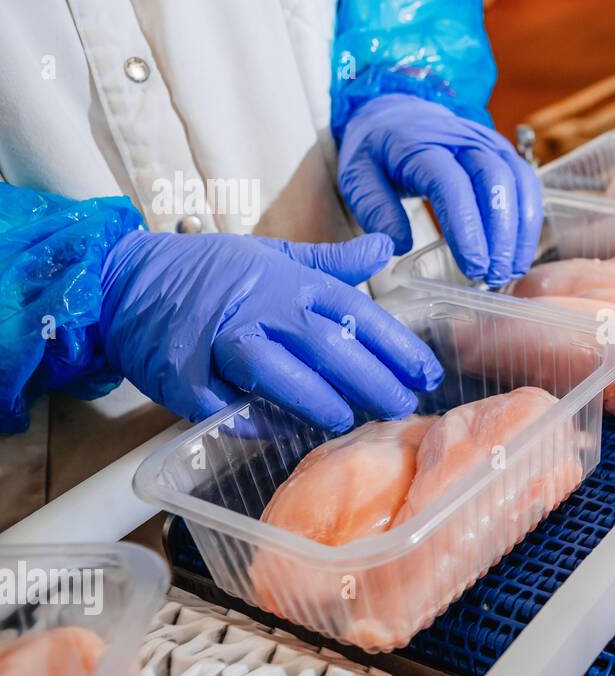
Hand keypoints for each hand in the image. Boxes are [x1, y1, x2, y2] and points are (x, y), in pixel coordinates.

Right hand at [98, 231, 441, 431]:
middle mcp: (260, 306)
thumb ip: (332, 262)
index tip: (427, 372)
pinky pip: (229, 405)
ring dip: (317, 400)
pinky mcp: (185, 376)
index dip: (396, 345)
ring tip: (347, 420)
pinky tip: (289, 430)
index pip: (355, 311)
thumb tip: (387, 245)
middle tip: (403, 406)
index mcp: (289, 279)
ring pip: (277, 371)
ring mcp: (219, 341)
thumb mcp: (275, 254)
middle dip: (372, 380)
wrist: (125, 280)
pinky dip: (260, 419)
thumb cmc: (211, 273)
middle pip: (326, 345)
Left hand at [337, 93, 542, 283]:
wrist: (398, 114)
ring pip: (517, 181)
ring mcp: (487, 142)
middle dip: (500, 234)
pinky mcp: (503, 152)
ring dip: (520, 229)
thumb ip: (374, 209)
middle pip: (493, 181)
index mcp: (421, 143)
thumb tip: (399, 245)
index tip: (473, 266)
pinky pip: (527, 182)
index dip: (467, 227)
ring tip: (511, 269)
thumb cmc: (379, 151)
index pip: (451, 184)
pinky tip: (520, 251)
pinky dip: (529, 218)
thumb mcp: (357, 176)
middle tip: (495, 276)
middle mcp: (461, 138)